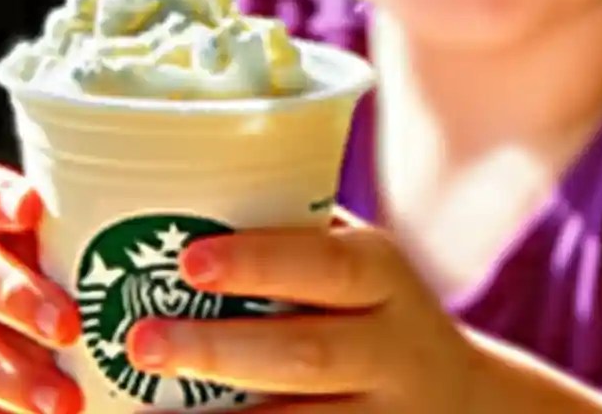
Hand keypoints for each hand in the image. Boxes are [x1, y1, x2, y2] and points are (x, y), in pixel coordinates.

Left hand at [124, 212, 480, 412]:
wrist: (458, 398)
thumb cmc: (371, 311)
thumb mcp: (357, 267)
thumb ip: (291, 244)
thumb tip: (169, 207)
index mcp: (383, 274)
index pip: (327, 263)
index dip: (259, 262)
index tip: (190, 261)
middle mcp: (392, 346)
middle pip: (307, 351)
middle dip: (220, 349)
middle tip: (142, 341)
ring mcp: (383, 413)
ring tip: (143, 412)